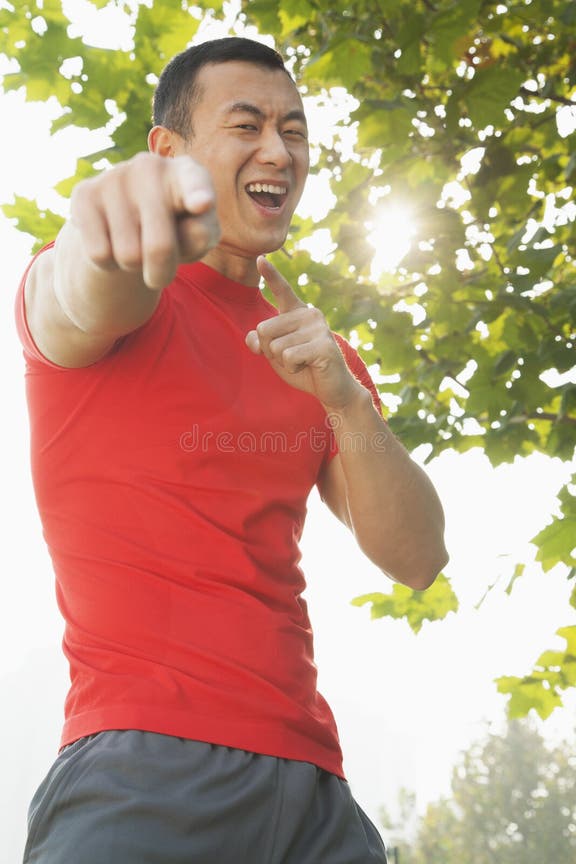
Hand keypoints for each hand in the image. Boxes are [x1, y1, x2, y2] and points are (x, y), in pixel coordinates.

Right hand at [70, 152, 219, 288]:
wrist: (131, 222)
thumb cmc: (178, 228)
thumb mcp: (199, 235)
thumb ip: (203, 234)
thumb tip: (192, 232)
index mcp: (187, 174)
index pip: (194, 183)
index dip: (198, 195)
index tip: (202, 204)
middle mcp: (150, 167)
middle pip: (159, 247)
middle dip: (162, 272)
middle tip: (162, 270)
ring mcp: (114, 176)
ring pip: (127, 256)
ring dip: (134, 266)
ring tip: (137, 245)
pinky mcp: (84, 193)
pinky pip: (99, 254)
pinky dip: (109, 264)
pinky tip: (113, 242)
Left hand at [245, 256, 362, 411]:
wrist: (331, 389)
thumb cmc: (303, 368)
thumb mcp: (276, 354)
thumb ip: (262, 343)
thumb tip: (254, 338)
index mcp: (298, 312)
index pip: (282, 291)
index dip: (271, 274)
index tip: (260, 258)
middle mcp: (310, 314)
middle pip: (264, 329)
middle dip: (271, 350)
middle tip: (293, 357)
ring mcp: (318, 328)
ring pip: (275, 346)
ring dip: (283, 361)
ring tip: (303, 362)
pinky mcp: (323, 345)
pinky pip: (288, 356)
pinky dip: (292, 368)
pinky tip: (308, 367)